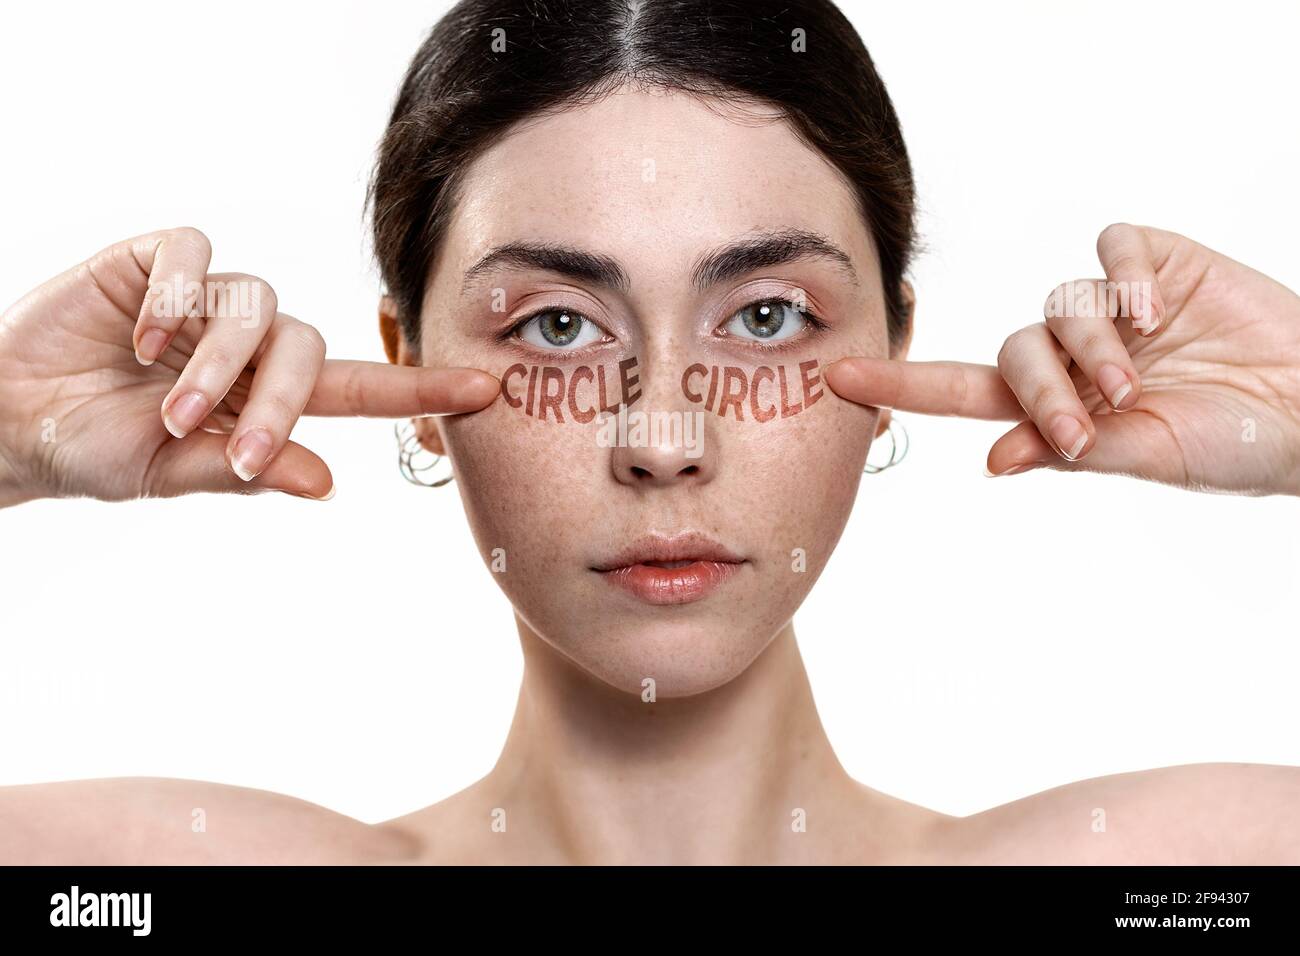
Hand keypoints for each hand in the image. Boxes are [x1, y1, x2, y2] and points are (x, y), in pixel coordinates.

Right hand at [0, 227, 497, 505]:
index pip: (359, 390)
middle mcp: (250, 344)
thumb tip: (326, 482)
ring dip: (220, 363)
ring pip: (258, 308)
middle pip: (306, 351)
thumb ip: (244, 471)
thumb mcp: (170, 472)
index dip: (421, 389)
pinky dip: (178, 301)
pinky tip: (142, 340)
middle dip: (277, 404)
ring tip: (169, 407)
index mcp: (265, 398)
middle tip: (235, 452)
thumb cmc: (95, 448)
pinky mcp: (163, 260)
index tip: (485, 389)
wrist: (11, 417)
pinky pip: (198, 259)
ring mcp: (209, 300)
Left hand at [826, 224, 1299, 495]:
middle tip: (1087, 425)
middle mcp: (1076, 354)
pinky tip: (1152, 308)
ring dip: (1088, 346)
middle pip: (1014, 350)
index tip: (839, 379)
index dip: (906, 385)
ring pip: (1058, 303)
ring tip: (1137, 382)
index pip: (967, 391)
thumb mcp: (1150, 455)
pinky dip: (1122, 276)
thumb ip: (1075, 450)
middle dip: (1042, 389)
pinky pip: (1110, 249)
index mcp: (1061, 407)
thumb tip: (992, 460)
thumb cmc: (1236, 443)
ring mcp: (1114, 308)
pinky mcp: (1155, 263)